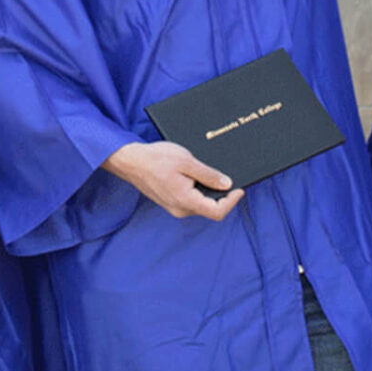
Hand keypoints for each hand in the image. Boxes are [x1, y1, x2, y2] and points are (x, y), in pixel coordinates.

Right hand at [102, 141, 245, 220]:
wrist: (131, 161)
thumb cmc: (156, 159)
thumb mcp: (186, 162)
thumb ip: (208, 175)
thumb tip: (227, 184)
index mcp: (186, 201)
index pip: (217, 211)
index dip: (232, 201)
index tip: (240, 188)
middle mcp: (181, 209)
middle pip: (211, 209)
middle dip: (223, 195)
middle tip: (230, 177)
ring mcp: (175, 207)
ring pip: (201, 204)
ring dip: (210, 192)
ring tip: (212, 173)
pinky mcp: (171, 202)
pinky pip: (191, 200)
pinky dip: (200, 190)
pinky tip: (197, 175)